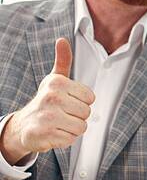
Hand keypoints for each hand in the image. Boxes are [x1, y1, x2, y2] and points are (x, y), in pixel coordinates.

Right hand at [0, 38, 93, 163]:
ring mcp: (48, 116)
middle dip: (77, 117)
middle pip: (86, 113)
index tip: (68, 102)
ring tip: (59, 124)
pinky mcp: (45, 134)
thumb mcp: (54, 79)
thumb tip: (62, 40)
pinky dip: (64, 139)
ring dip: (72, 129)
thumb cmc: (45, 101)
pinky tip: (53, 133)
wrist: (23, 125)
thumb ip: (63, 60)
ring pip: (81, 127)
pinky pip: (71, 139)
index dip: (82, 102)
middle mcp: (52, 97)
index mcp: (58, 83)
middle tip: (62, 115)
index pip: (90, 97)